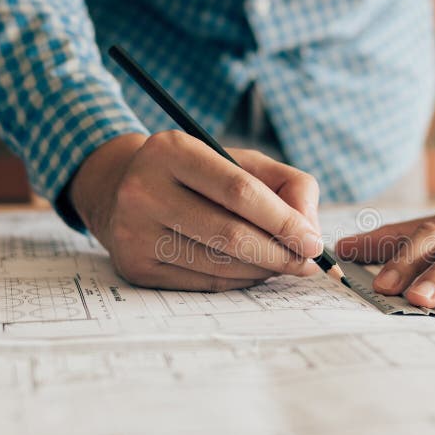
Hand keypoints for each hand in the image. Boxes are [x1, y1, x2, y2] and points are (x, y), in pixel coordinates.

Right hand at [70, 132, 321, 290]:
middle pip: (230, 234)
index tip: (314, 242)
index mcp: (172, 150)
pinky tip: (254, 272)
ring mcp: (134, 232)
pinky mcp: (135, 267)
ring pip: (219, 264)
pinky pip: (204, 283)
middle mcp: (144, 190)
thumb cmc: (195, 175)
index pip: (239, 191)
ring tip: (284, 265)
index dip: (284, 221)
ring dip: (264, 270)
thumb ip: (287, 184)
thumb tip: (311, 230)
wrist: (120, 189)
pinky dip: (240, 281)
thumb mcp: (239, 161)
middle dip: (280, 254)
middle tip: (308, 263)